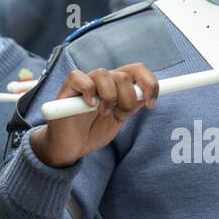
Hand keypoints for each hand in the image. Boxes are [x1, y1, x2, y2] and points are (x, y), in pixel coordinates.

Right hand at [28, 64, 159, 168]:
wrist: (70, 147)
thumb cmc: (92, 132)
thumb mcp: (118, 120)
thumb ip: (132, 106)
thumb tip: (146, 95)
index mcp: (116, 86)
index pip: (136, 71)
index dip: (149, 83)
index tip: (151, 105)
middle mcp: (102, 81)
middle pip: (123, 75)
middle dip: (127, 99)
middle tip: (120, 115)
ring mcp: (84, 83)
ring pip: (103, 74)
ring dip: (109, 97)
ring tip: (103, 113)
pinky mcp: (67, 89)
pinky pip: (79, 78)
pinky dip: (88, 92)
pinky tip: (89, 106)